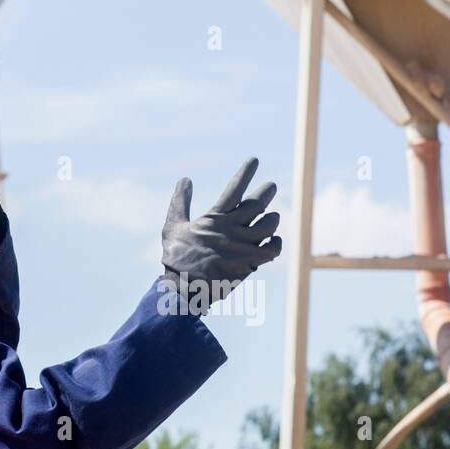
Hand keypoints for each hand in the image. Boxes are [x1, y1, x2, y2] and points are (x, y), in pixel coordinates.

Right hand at [160, 157, 281, 310]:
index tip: (255, 160)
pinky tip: (274, 241)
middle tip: (271, 186)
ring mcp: (242, 246)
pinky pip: (272, 249)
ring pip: (268, 225)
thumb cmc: (177, 258)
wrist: (184, 288)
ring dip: (272, 219)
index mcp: (214, 219)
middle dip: (266, 192)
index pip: (234, 189)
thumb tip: (185, 179)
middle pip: (257, 204)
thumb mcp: (173, 226)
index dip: (245, 173)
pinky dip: (276, 243)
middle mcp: (231, 229)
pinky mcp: (250, 262)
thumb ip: (180, 201)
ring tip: (272, 216)